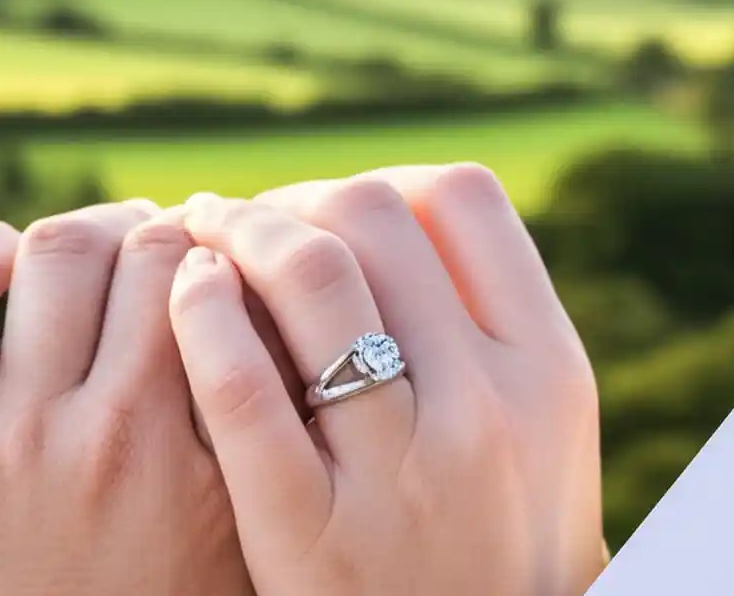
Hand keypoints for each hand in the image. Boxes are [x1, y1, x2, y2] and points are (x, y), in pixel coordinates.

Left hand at [0, 202, 251, 594]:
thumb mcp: (234, 546)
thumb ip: (250, 431)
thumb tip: (257, 309)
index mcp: (148, 445)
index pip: (165, 265)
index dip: (179, 230)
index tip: (184, 236)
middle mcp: (42, 441)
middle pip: (64, 254)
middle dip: (97, 229)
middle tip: (112, 241)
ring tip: (7, 253)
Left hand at [171, 163, 605, 594]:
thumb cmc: (496, 549)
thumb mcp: (539, 437)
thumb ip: (489, 330)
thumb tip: (399, 214)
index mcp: (549, 372)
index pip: (464, 201)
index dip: (384, 184)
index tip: (334, 213)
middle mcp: (485, 409)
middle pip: (372, 216)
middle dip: (295, 200)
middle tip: (249, 222)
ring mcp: (399, 472)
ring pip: (308, 277)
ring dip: (236, 230)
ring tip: (199, 237)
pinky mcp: (308, 532)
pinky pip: (240, 386)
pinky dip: (200, 314)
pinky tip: (183, 293)